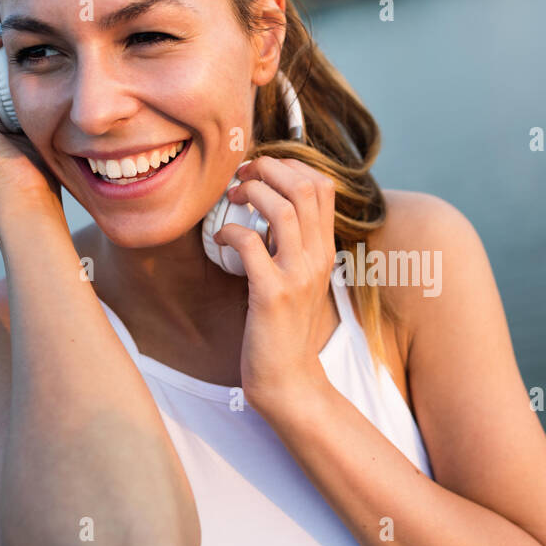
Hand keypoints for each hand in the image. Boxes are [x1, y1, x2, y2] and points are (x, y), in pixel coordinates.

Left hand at [214, 155, 338, 414]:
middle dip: (268, 169)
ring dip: (251, 192)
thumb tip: (267, 207)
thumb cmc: (284, 327)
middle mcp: (318, 257)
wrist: (289, 379)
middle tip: (241, 178)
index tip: (259, 173)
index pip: (322, 185)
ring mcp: (297, 275)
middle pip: (306, 186)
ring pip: (283, 208)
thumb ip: (294, 244)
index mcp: (325, 249)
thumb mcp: (300, 279)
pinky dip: (230, 232)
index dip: (288, 166)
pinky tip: (220, 239)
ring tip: (232, 200)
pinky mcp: (272, 294)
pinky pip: (250, 244)